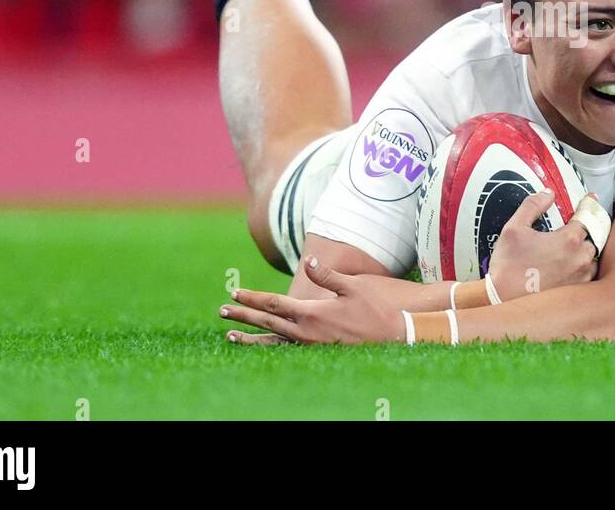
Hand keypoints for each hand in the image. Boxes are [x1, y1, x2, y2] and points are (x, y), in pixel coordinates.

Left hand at [220, 256, 404, 344]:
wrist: (393, 337)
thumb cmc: (374, 310)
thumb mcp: (353, 288)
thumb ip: (328, 276)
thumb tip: (308, 262)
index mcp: (311, 314)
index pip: (273, 304)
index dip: (252, 298)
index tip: (234, 293)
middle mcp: (305, 332)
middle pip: (266, 322)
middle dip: (243, 315)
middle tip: (221, 310)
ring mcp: (310, 344)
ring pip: (272, 340)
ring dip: (250, 336)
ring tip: (229, 335)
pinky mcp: (316, 350)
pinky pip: (285, 348)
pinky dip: (268, 346)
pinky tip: (262, 344)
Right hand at [487, 190, 597, 300]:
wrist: (503, 300)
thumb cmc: (508, 266)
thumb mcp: (514, 228)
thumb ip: (532, 206)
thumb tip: (547, 194)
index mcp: (569, 240)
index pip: (588, 216)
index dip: (589, 205)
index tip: (591, 199)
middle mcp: (580, 259)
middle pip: (592, 237)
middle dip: (585, 231)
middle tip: (573, 229)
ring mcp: (580, 277)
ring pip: (592, 258)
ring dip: (585, 251)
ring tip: (570, 250)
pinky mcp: (577, 293)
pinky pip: (588, 276)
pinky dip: (583, 268)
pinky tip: (569, 268)